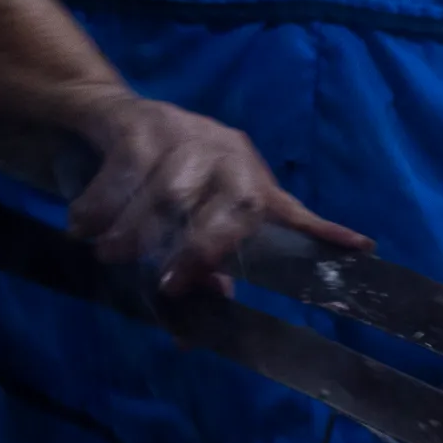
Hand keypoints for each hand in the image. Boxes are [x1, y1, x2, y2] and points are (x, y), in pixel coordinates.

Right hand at [55, 87, 370, 292]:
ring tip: (108, 256)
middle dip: (196, 252)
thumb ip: (199, 270)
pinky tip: (81, 225)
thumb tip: (194, 325)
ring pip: (169, 194)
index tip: (360, 248)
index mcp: (254, 185)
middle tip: (166, 285)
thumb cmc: (161, 185)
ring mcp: (190, 134)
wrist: (111, 117)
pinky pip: (124, 171)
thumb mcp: (189, 222)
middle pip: (226, 210)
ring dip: (135, 231)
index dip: (324, 232)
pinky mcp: (145, 121)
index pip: (293, 213)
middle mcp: (231, 156)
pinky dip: (100, 204)